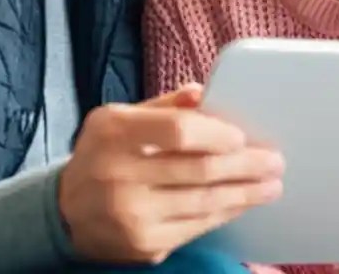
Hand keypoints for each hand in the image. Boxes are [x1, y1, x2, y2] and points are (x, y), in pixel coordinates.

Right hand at [59, 83, 285, 264]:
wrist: (64, 213)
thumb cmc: (102, 156)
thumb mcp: (118, 120)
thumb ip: (162, 107)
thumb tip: (204, 94)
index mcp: (115, 132)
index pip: (178, 131)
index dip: (217, 134)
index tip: (242, 136)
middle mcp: (119, 174)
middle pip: (199, 170)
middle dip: (245, 166)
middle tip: (274, 162)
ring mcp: (132, 214)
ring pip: (204, 202)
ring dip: (244, 194)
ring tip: (270, 185)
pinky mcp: (144, 243)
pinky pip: (196, 227)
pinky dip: (224, 214)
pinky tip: (241, 204)